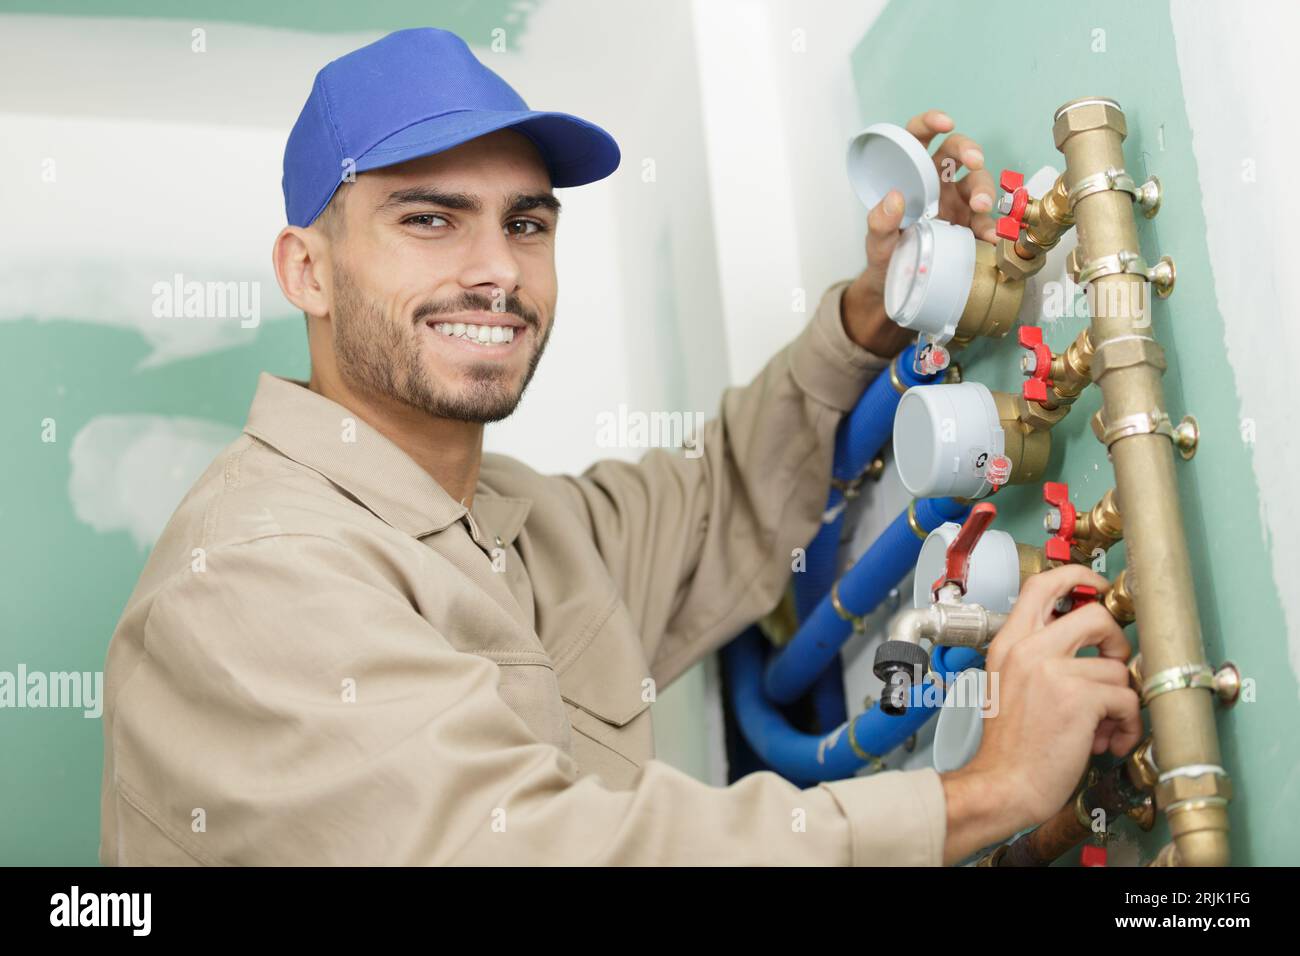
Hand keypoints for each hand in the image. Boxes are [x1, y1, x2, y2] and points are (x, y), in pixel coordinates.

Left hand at [840, 109, 997, 356]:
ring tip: (980, 206)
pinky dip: (990, 226)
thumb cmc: (884, 255)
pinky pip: (985, 220)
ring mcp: (956, 201)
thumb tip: (894, 199)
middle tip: (975, 162)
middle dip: (970, 151)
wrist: (897, 285)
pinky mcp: (969, 225)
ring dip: (983, 188)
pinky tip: (988, 236)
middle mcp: (936, 181)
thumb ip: (880, 223)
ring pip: (977, 181)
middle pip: (958, 153)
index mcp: (911, 173)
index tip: (944, 122)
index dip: (930, 123)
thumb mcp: (876, 241)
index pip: (919, 138)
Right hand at [938, 564, 1141, 863]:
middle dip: (1116, 641)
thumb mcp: (1007, 683)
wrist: (1002, 783)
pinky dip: (1125, 725)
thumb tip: (1085, 646)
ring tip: (1103, 724)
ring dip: (1119, 700)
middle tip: (1112, 663)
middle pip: (1094, 615)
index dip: (1077, 577)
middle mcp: (1028, 650)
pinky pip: (1126, 699)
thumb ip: (1037, 657)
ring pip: (1117, 668)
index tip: (1096, 585)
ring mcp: (1052, 672)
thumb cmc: (1009, 745)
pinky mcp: (1077, 698)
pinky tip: (1107, 740)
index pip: (1041, 586)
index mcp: (1008, 643)